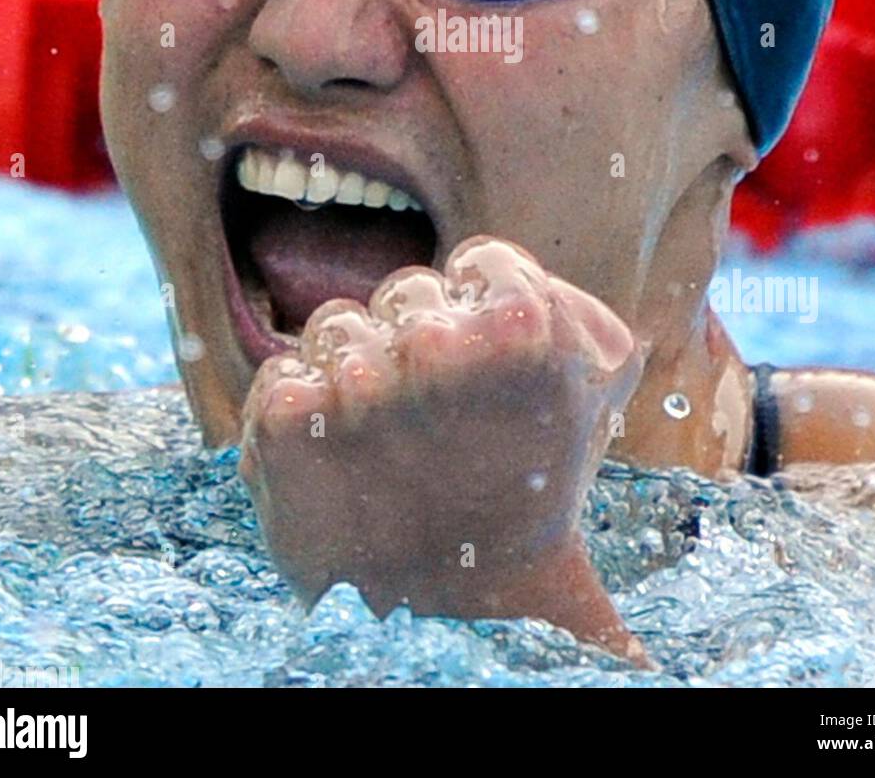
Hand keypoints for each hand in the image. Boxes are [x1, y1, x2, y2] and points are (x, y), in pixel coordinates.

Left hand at [239, 235, 647, 660]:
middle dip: (420, 340)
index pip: (481, 261)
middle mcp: (435, 343)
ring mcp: (355, 385)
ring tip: (388, 442)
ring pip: (337, 326)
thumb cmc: (528, 494)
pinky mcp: (287, 422)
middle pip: (407, 293)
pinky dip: (300, 405)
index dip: (482, 303)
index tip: (489, 358)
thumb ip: (572, 318)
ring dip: (357, 372)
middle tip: (441, 416)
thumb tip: (529, 291)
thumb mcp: (593, 399)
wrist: (459, 613)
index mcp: (521, 328)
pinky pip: (281, 374)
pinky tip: (334, 453)